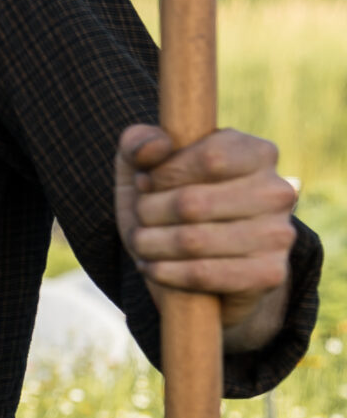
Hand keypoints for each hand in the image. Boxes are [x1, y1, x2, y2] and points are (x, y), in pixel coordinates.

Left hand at [116, 123, 298, 353]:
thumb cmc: (166, 199)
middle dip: (148, 213)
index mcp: (257, 153)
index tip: (146, 182)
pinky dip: (164, 272)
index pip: (210, 157)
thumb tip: (157, 146)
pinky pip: (202, 274)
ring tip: (141, 242)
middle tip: (140, 217)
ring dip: (150, 244)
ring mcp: (278, 235)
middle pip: (192, 203)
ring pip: (192, 241)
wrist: (194, 260)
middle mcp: (277, 192)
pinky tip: (153, 266)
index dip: (164, 173)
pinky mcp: (269, 275)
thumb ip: (138, 142)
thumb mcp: (142, 164)